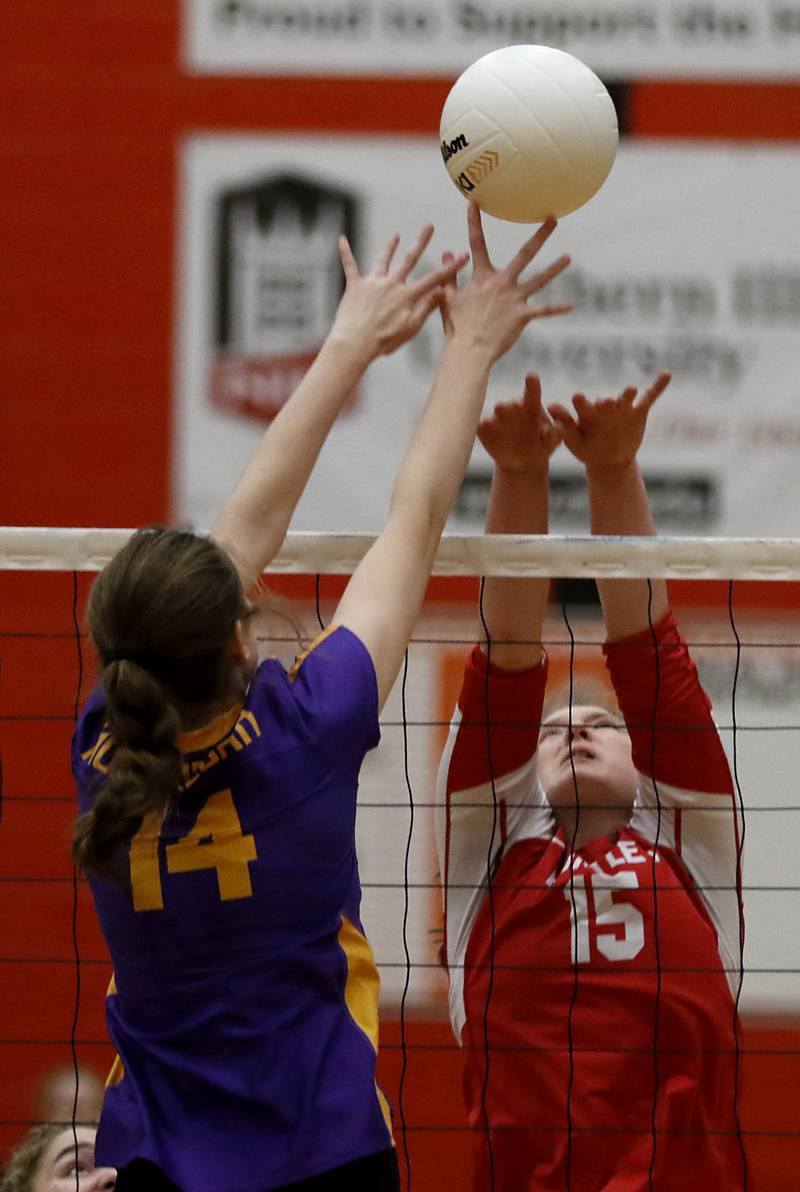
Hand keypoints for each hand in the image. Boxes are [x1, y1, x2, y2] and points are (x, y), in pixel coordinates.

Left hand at [332, 225, 467, 357]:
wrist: (355, 342)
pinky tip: (341, 239)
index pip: (434, 278)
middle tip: (429, 226)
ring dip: (390, 247)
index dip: (450, 267)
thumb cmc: (384, 340)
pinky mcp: (355, 286)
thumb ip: (427, 307)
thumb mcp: (411, 327)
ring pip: (383, 260)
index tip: (463, 256)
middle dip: (421, 242)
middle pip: (409, 259)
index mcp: (407, 295)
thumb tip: (444, 291)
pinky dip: (346, 252)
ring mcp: (372, 283)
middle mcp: (391, 284)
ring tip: (395, 236)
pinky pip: (350, 265)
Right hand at [439, 205, 571, 360]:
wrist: (468, 351)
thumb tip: (449, 252)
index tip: (474, 202)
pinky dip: (556, 309)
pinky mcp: (522, 315)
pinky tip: (571, 306)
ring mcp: (514, 298)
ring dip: (554, 268)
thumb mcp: (448, 298)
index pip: (477, 244)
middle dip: (539, 235)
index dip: (473, 222)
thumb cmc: (457, 327)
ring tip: (568, 258)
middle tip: (553, 218)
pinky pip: (543, 311)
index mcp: (482, 277)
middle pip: (524, 254)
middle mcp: (501, 283)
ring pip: (539, 279)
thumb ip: (449, 275)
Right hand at [478, 374, 561, 472]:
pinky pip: (481, 427)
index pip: (532, 394)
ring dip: (496, 416)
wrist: (520, 463)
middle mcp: (512, 408)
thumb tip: (559, 428)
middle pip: (510, 404)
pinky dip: (481, 426)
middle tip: (511, 406)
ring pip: (495, 415)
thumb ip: (555, 435)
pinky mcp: (484, 429)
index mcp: (531, 407)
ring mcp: (496, 418)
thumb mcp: (551, 443)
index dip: (532, 386)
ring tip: (498, 416)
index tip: (532, 376)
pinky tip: (481, 427)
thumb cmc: (540, 447)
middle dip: (510, 406)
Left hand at [547, 372, 670, 471]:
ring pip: (626, 398)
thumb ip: (564, 424)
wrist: (608, 461)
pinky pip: (650, 397)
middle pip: (605, 400)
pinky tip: (667, 374)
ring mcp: (623, 408)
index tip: (578, 398)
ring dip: (627, 394)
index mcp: (586, 411)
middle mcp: (604, 405)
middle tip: (605, 403)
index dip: (581, 401)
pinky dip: (658, 386)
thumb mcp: (574, 441)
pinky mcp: (639, 412)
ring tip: (630, 391)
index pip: (582, 404)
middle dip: (606, 401)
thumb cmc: (587, 449)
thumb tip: (550, 406)